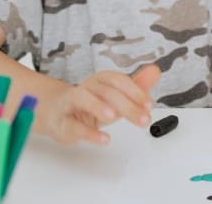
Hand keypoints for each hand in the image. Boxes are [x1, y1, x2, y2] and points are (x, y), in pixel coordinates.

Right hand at [39, 64, 160, 144]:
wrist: (56, 113)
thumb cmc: (90, 104)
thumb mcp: (116, 96)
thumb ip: (137, 86)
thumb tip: (155, 71)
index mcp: (101, 80)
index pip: (119, 81)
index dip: (135, 91)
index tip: (149, 105)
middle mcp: (86, 88)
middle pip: (106, 91)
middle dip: (128, 105)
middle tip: (143, 119)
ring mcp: (71, 104)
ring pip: (82, 99)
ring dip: (98, 106)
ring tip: (113, 117)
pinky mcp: (62, 123)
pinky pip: (73, 125)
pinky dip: (89, 133)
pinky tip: (104, 139)